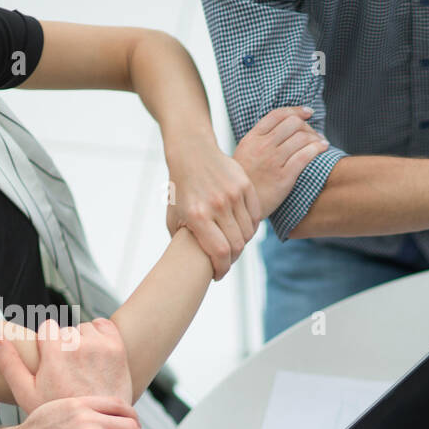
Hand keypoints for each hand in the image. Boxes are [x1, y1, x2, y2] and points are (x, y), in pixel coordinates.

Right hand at [0, 317, 134, 408]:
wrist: (100, 426)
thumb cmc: (61, 412)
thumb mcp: (27, 392)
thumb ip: (7, 362)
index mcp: (54, 352)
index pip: (48, 328)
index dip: (49, 345)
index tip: (54, 364)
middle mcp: (77, 345)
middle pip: (67, 330)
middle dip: (67, 345)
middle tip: (70, 371)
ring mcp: (100, 346)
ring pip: (86, 328)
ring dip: (85, 340)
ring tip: (84, 367)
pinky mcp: (117, 348)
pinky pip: (105, 326)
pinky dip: (102, 335)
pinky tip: (98, 357)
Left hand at [165, 136, 261, 280]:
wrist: (192, 153)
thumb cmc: (180, 188)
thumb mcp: (173, 215)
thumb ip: (181, 239)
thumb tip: (188, 263)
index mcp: (198, 215)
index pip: (220, 252)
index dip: (222, 269)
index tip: (218, 274)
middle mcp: (217, 205)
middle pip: (237, 245)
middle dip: (232, 258)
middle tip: (225, 260)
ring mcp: (233, 194)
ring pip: (248, 232)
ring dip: (242, 242)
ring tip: (232, 243)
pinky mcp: (245, 186)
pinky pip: (256, 216)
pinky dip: (251, 227)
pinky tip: (242, 229)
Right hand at [233, 107, 328, 222]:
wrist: (240, 206)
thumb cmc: (245, 180)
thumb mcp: (244, 153)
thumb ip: (259, 139)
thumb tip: (279, 128)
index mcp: (252, 138)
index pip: (277, 115)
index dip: (295, 110)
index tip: (307, 112)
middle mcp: (263, 147)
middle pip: (292, 124)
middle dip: (307, 125)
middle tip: (314, 132)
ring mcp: (273, 161)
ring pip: (301, 138)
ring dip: (316, 136)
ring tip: (322, 141)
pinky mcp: (284, 177)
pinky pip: (305, 155)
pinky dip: (318, 147)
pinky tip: (324, 147)